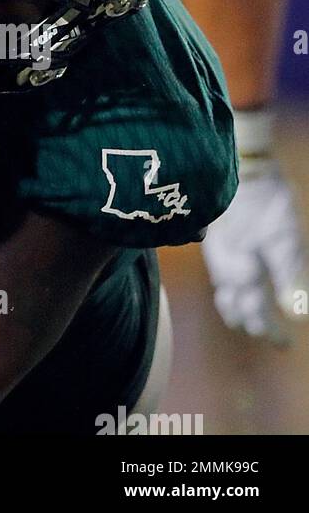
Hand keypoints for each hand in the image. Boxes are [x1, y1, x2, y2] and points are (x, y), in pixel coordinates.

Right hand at [203, 161, 307, 341]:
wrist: (239, 167)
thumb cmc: (267, 204)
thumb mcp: (285, 243)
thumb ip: (290, 280)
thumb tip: (298, 317)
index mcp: (244, 273)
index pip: (257, 315)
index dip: (272, 332)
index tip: (285, 345)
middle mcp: (226, 269)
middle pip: (237, 309)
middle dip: (254, 325)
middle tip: (273, 336)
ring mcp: (216, 256)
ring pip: (224, 295)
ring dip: (238, 311)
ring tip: (249, 320)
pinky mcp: (213, 243)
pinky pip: (219, 278)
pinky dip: (229, 293)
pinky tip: (236, 288)